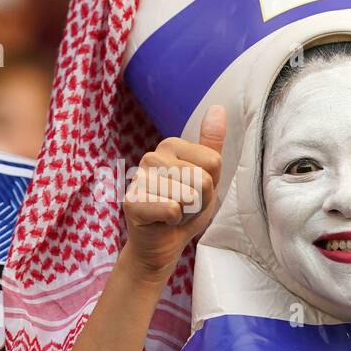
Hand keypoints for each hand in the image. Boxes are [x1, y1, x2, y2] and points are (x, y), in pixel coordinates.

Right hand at [123, 104, 226, 279]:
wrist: (162, 243)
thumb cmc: (185, 208)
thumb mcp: (207, 176)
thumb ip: (211, 145)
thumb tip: (218, 108)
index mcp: (170, 144)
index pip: (213, 161)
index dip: (211, 184)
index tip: (195, 192)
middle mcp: (152, 155)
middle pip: (202, 179)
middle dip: (200, 200)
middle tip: (183, 206)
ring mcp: (139, 178)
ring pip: (189, 195)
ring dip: (186, 212)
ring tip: (173, 213)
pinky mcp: (132, 201)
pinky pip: (171, 209)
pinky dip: (173, 221)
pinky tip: (161, 221)